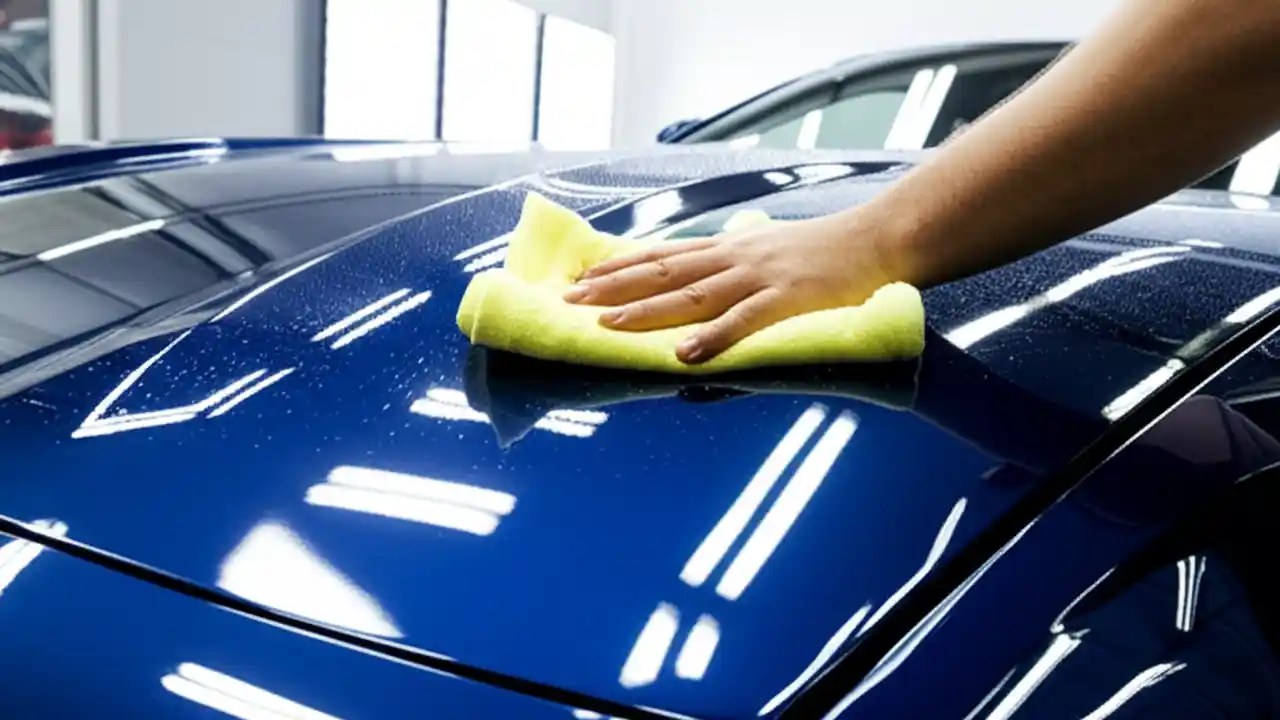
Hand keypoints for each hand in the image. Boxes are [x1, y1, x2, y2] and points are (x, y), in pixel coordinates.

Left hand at [563, 211, 895, 362]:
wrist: (877, 239)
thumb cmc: (824, 253)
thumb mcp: (769, 252)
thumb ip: (733, 269)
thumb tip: (701, 286)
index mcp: (729, 248)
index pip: (661, 257)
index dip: (618, 268)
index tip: (580, 280)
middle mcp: (734, 258)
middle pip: (663, 273)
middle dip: (614, 288)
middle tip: (571, 302)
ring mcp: (759, 277)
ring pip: (693, 295)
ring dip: (647, 310)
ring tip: (608, 324)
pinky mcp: (787, 298)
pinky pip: (744, 321)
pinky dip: (713, 337)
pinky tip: (684, 352)